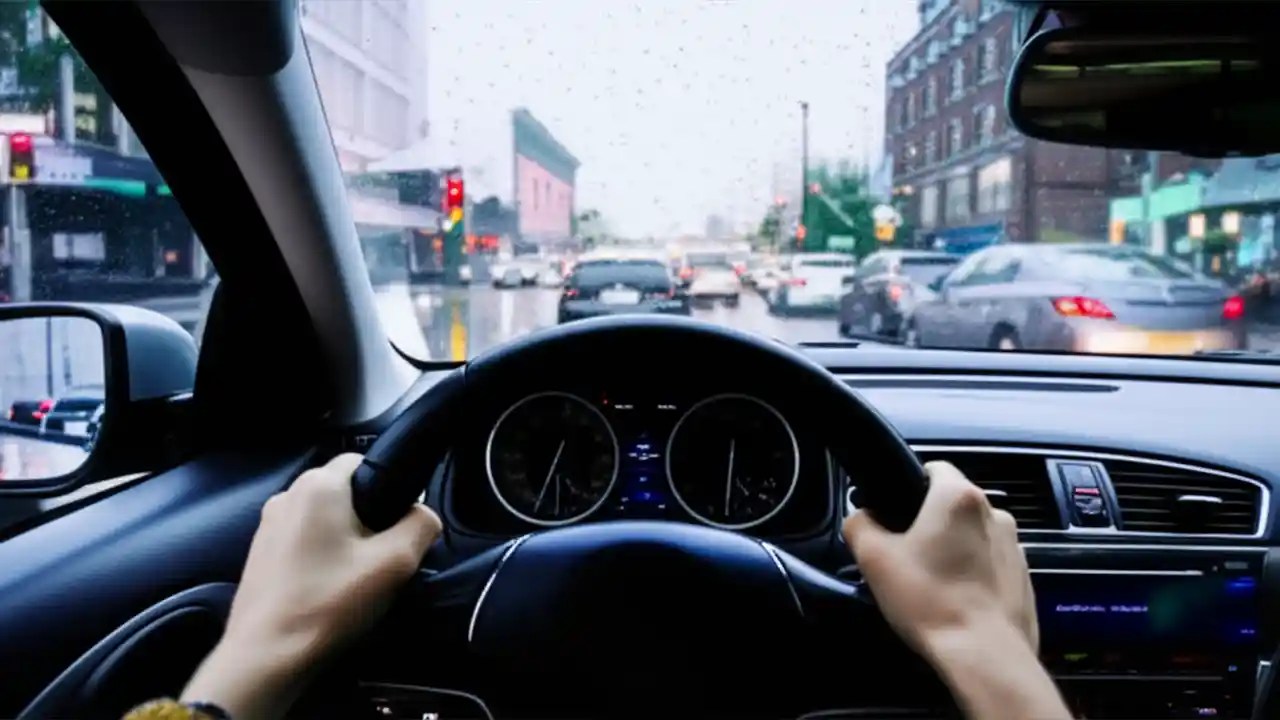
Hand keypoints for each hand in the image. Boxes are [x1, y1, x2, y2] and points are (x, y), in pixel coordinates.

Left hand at [182, 453, 441, 719]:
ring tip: (355, 578)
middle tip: (383, 557)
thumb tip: (423, 514)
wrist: (266, 657)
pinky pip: (302, 540)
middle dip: (368, 517)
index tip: (399, 527)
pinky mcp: (258, 553)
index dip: (390, 487)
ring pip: (323, 518)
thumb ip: (421, 526)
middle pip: (344, 491)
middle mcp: (287, 494)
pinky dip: (320, 555)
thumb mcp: (394, 564)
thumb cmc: (329, 602)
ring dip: (344, 538)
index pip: (364, 459)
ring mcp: (267, 525)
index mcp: (318, 485)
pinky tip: (327, 589)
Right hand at [843, 460, 1035, 653]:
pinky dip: (973, 574)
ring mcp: (1015, 546)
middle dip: (929, 524)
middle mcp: (995, 514)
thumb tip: (861, 517)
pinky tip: (954, 599)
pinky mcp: (1023, 576)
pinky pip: (990, 564)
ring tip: (931, 583)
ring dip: (953, 549)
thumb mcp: (873, 558)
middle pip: (952, 504)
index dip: (908, 486)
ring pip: (972, 535)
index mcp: (959, 497)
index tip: (895, 513)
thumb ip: (858, 523)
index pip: (932, 468)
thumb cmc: (931, 601)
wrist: (983, 654)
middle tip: (905, 555)